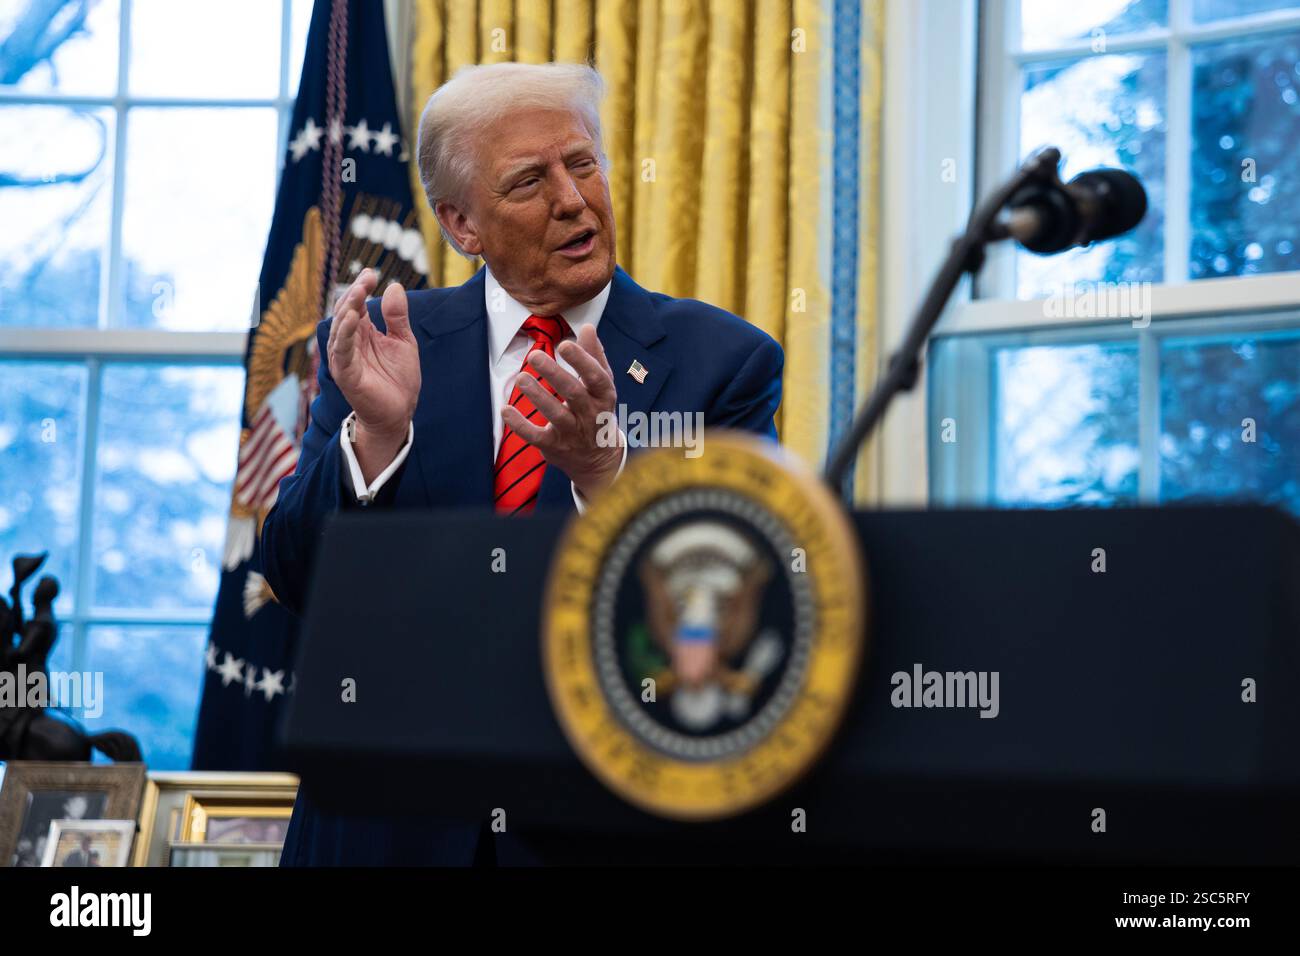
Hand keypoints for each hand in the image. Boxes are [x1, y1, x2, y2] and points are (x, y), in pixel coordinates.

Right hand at [327, 270, 419, 477]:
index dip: (361, 288)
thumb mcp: (404, 342)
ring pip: (339, 328)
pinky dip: (344, 334)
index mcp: (362, 332)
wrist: (399, 412)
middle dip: (354, 294)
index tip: (372, 273)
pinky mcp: (346, 373)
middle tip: (366, 279)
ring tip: (358, 293)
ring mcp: (345, 357)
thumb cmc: (399, 379)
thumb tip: (394, 286)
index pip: (356, 304)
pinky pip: (341, 350)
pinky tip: (352, 318)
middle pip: (344, 312)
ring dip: (347, 309)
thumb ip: (397, 316)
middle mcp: (349, 342)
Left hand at [501, 324, 622, 499]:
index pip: (596, 377)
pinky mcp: (555, 447)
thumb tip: (587, 328)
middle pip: (574, 394)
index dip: (582, 361)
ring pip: (557, 415)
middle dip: (555, 374)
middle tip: (534, 355)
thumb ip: (594, 357)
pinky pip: (537, 436)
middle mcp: (591, 415)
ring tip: (521, 378)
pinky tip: (505, 409)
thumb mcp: (602, 386)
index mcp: (604, 396)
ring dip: (538, 396)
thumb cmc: (598, 412)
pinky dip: (521, 425)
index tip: (564, 344)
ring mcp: (573, 433)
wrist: (599, 460)